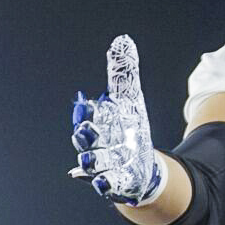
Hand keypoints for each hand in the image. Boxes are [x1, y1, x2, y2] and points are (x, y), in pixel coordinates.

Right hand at [70, 34, 165, 205]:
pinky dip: (103, 184)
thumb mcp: (130, 99)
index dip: (85, 111)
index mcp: (98, 123)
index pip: (87, 115)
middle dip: (84, 135)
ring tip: (90, 158)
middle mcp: (97, 144)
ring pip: (92, 163)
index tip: (85, 103)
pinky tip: (102, 183)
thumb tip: (122, 40)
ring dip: (90, 160)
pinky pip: (106, 185)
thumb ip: (123, 73)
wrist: (140, 163)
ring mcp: (105, 165)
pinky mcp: (116, 182)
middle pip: (85, 140)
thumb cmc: (128, 129)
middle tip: (85, 129)